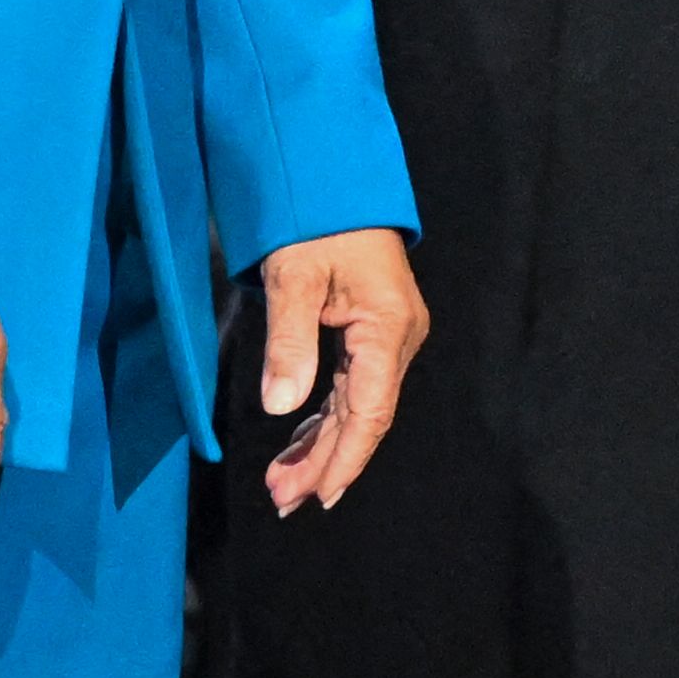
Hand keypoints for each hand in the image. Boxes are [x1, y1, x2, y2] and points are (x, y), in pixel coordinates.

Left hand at [239, 226, 429, 517]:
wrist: (333, 176)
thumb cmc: (314, 218)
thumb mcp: (293, 276)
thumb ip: (288, 342)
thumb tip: (280, 407)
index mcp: (387, 327)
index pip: (370, 411)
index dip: (344, 458)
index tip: (318, 496)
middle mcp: (397, 338)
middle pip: (365, 417)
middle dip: (325, 462)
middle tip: (284, 501)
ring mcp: (388, 337)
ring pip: (358, 408)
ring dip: (322, 446)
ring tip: (283, 485)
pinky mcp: (372, 333)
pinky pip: (352, 388)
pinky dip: (324, 418)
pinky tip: (299, 445)